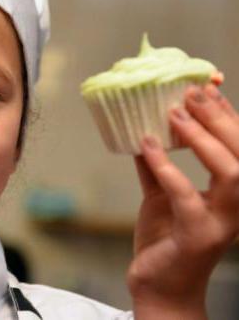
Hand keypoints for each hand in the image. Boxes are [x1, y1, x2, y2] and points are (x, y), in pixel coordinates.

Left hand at [128, 83, 238, 317]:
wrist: (159, 285)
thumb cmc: (166, 238)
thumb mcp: (162, 194)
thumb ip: (158, 166)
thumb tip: (142, 129)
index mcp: (232, 193)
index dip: (228, 114)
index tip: (207, 86)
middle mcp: (237, 207)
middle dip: (220, 119)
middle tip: (191, 93)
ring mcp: (223, 223)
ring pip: (231, 174)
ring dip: (203, 140)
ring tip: (174, 114)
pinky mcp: (198, 236)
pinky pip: (186, 197)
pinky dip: (168, 168)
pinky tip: (148, 146)